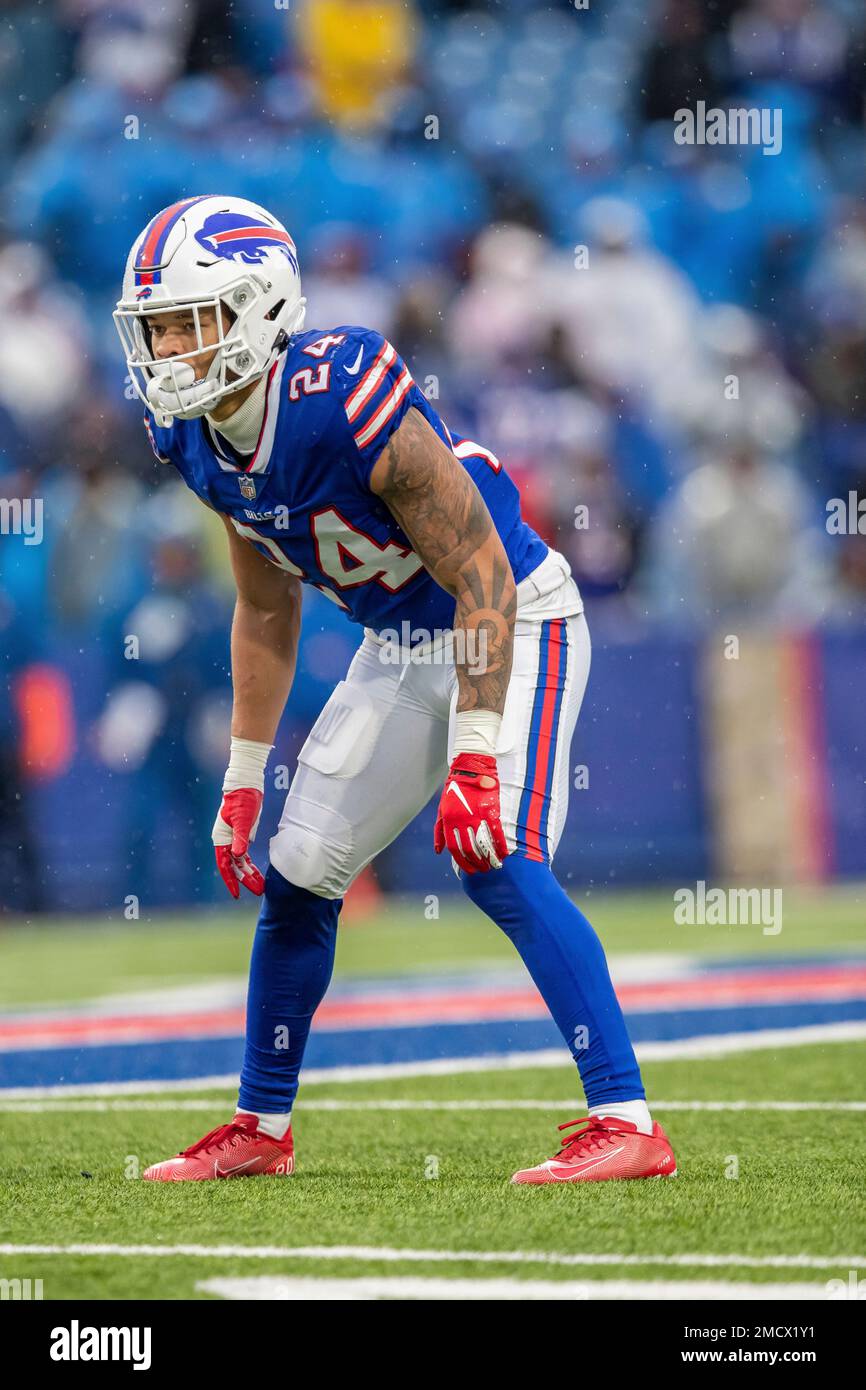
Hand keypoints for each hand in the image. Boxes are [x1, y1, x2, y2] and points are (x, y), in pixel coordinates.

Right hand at [212, 787, 265, 898]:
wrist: (246, 786)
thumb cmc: (242, 800)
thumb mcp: (243, 820)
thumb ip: (241, 837)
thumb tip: (238, 856)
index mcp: (221, 839)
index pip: (225, 866)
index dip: (231, 881)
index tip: (236, 894)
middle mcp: (225, 842)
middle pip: (234, 867)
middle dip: (245, 880)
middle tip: (258, 892)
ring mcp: (233, 839)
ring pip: (240, 862)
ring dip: (249, 874)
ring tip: (260, 887)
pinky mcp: (242, 836)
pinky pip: (245, 855)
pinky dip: (251, 864)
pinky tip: (257, 873)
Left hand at [434, 752, 507, 873]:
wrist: (470, 769)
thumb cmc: (454, 789)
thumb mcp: (441, 810)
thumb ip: (440, 832)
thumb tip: (438, 851)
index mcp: (449, 821)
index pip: (455, 849)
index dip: (463, 863)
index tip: (470, 871)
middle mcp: (462, 821)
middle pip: (470, 849)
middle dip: (477, 863)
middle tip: (484, 870)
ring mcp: (477, 816)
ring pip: (484, 843)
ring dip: (490, 857)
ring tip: (495, 865)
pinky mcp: (490, 810)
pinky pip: (497, 832)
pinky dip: (501, 845)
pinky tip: (504, 853)